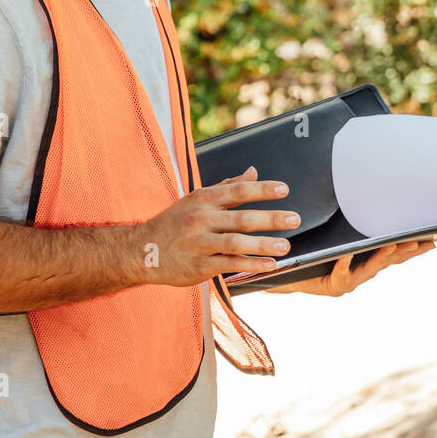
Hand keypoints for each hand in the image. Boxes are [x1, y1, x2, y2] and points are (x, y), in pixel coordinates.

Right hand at [136, 165, 298, 286]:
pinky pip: (229, 264)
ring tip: (285, 246)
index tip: (284, 189)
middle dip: (271, 218)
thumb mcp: (197, 198)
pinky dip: (250, 264)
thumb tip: (253, 171)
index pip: (238, 191)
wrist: (141, 251)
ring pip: (237, 243)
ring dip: (264, 245)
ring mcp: (200, 243)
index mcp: (203, 199)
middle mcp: (201, 219)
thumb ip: (227, 186)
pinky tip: (268, 265)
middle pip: (242, 218)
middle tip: (295, 219)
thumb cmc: (174, 223)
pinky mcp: (199, 266)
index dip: (263, 189)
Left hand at [268, 239, 435, 295]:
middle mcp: (363, 272)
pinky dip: (345, 263)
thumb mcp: (338, 239)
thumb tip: (369, 201)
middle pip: (390, 260)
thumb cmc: (315, 255)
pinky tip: (347, 254)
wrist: (292, 276)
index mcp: (367, 261)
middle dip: (406, 250)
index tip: (433, 239)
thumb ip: (355, 227)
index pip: (396, 253)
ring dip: (383, 255)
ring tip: (393, 243)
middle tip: (421, 240)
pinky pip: (341, 273)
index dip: (415, 248)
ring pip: (371, 268)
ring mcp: (351, 281)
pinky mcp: (334, 286)